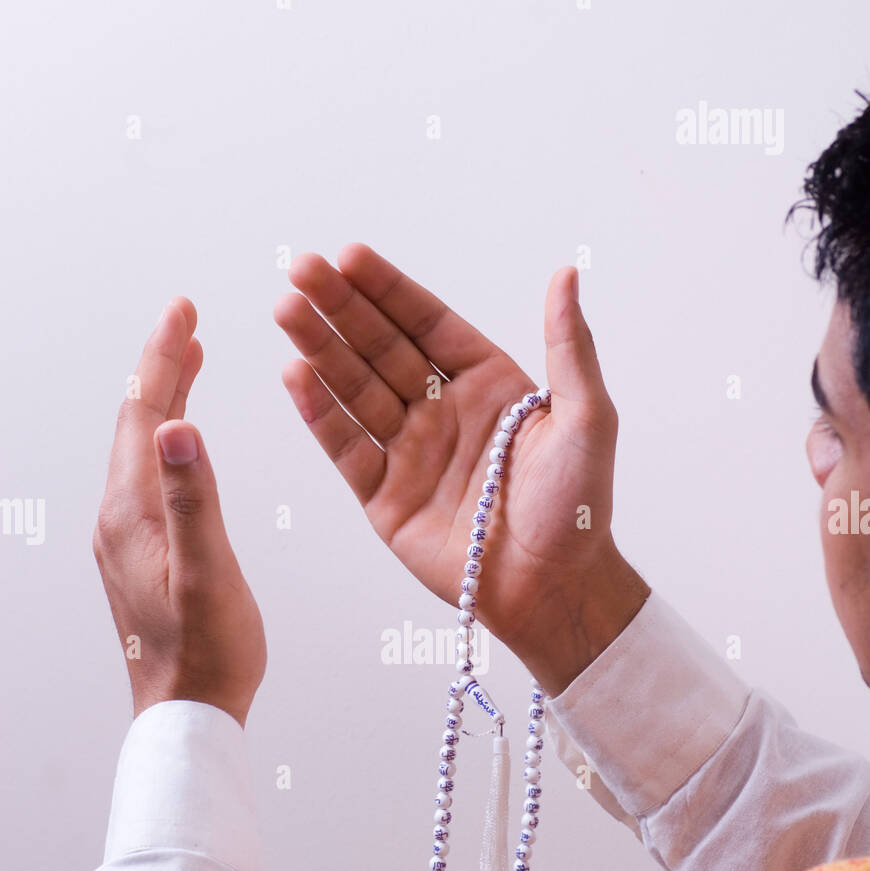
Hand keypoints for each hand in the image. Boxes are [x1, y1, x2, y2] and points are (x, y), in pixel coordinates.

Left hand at [94, 299, 265, 726]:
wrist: (188, 713)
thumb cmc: (207, 652)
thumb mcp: (208, 572)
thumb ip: (194, 498)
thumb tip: (178, 426)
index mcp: (132, 513)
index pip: (144, 416)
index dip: (163, 358)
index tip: (181, 310)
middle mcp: (118, 519)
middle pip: (136, 425)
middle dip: (162, 368)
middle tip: (186, 321)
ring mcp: (126, 538)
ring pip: (141, 450)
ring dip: (164, 402)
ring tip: (189, 363)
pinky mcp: (140, 555)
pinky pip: (148, 478)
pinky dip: (166, 442)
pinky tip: (182, 444)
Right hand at [275, 245, 648, 694]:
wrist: (552, 590)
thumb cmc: (576, 509)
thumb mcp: (588, 419)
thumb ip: (570, 347)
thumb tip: (566, 274)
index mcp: (487, 384)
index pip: (427, 323)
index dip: (388, 290)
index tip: (351, 256)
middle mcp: (442, 411)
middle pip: (380, 348)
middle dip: (340, 308)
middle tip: (302, 270)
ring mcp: (409, 452)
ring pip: (355, 390)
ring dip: (320, 350)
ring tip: (287, 310)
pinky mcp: (384, 497)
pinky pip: (346, 448)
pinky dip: (320, 414)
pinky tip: (295, 375)